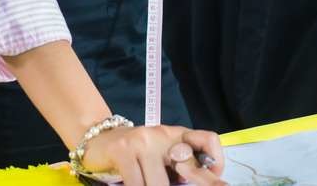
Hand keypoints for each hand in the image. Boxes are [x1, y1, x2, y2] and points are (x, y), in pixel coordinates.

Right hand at [82, 124, 225, 185]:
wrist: (99, 139)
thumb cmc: (135, 153)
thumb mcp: (161, 155)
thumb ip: (178, 166)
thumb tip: (196, 182)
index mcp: (178, 135)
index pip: (208, 139)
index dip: (217, 161)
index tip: (216, 179)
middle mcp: (164, 134)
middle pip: (187, 167)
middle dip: (190, 183)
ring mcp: (143, 141)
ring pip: (159, 184)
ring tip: (146, 185)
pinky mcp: (123, 150)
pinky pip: (137, 184)